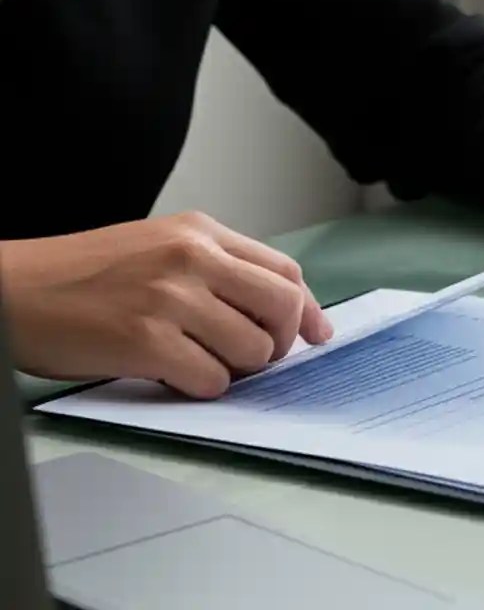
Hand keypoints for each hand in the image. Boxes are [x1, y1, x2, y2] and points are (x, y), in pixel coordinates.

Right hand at [0, 211, 332, 398]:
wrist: (11, 291)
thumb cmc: (80, 277)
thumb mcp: (159, 250)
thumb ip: (219, 272)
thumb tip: (284, 312)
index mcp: (199, 232)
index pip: (284, 271)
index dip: (308, 309)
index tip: (316, 334)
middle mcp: (191, 257)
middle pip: (283, 308)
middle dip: (279, 342)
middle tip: (256, 357)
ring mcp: (170, 298)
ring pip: (253, 350)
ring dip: (236, 369)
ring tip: (197, 360)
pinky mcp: (147, 341)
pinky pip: (213, 381)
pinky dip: (201, 387)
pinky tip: (171, 374)